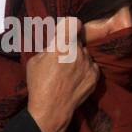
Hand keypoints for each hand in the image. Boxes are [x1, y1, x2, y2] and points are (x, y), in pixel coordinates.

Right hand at [26, 16, 98, 131]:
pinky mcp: (95, 76)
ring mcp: (89, 64)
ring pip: (85, 55)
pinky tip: (76, 79)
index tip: (68, 30)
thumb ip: (49, 47)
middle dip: (71, 46)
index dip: (70, 25)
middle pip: (78, 42)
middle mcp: (78, 51)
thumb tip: (55, 43)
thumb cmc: (39, 84)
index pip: (73, 22)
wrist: (52, 108)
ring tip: (68, 73)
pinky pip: (92, 66)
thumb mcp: (35, 60)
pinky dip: (86, 70)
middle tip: (62, 58)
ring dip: (79, 59)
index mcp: (62, 44)